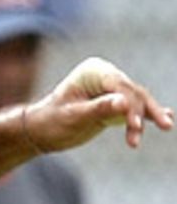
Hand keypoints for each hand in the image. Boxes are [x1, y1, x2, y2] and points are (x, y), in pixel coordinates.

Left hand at [24, 57, 172, 151]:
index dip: (130, 105)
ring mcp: (112, 89)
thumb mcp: (72, 117)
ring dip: (148, 116)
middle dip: (142, 112)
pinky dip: (148, 114)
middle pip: (132, 92)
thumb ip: (98, 109)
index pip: (119, 86)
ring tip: (168, 126)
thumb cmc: (50, 122)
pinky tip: (167, 118)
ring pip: (137, 101)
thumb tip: (124, 103)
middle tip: (160, 127)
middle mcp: (106, 75)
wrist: (40, 132)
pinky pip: (134, 108)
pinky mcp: (114, 104)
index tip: (135, 125)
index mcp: (94, 71)